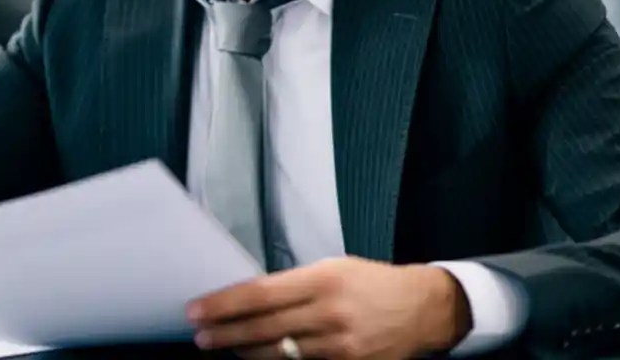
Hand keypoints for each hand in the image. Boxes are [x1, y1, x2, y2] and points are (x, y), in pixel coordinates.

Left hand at [186, 257, 470, 359]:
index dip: (224, 305)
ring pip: (278, 354)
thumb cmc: (372, 283)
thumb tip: (249, 298)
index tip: (197, 309)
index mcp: (323, 280)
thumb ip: (293, 284)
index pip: (260, 294)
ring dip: (244, 352)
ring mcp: (340, 346)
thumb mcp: (333, 268)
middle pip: (263, 328)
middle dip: (225, 333)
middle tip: (200, 336)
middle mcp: (329, 313)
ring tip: (222, 346)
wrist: (422, 309)